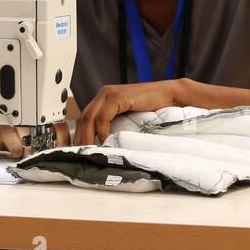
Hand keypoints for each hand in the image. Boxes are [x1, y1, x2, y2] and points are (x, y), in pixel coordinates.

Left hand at [73, 79, 187, 144]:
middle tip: (83, 155)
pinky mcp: (118, 97)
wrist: (169, 96)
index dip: (80, 135)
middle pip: (83, 118)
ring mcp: (109, 94)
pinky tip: (106, 142)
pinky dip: (102, 132)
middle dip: (81, 138)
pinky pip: (102, 117)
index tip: (82, 151)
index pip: (84, 118)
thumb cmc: (152, 108)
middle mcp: (104, 94)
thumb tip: (102, 144)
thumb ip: (115, 124)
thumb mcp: (127, 117)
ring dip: (88, 137)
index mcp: (104, 97)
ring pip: (89, 118)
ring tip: (92, 151)